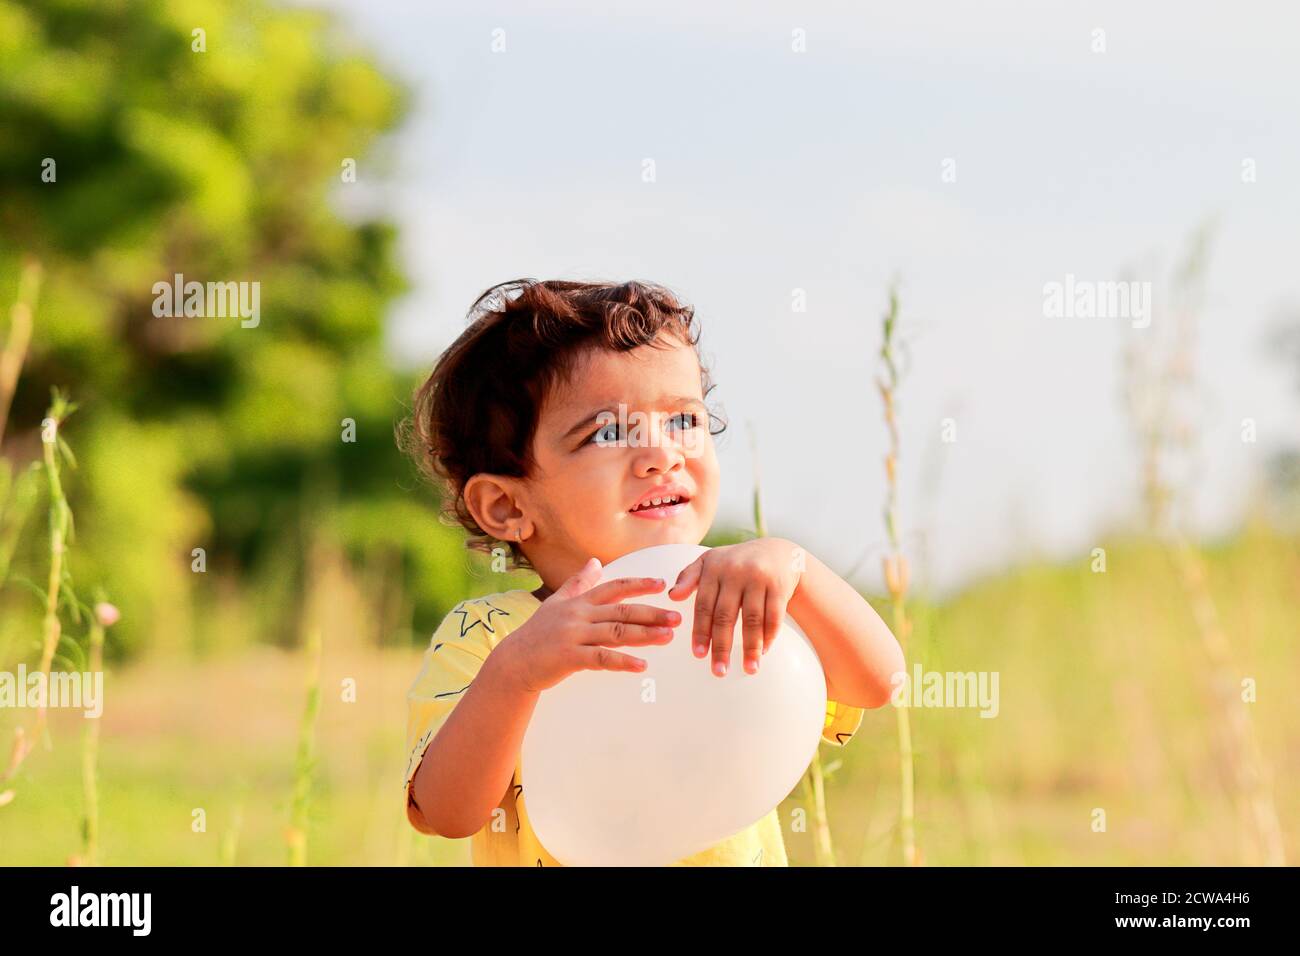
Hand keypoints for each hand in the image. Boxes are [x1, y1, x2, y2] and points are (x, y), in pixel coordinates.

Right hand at [494, 558, 680, 693]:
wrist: (515, 662)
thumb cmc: (538, 633)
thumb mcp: (556, 603)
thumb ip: (578, 582)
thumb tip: (595, 562)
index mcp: (579, 601)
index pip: (614, 587)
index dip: (639, 584)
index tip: (662, 584)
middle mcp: (578, 614)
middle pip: (622, 610)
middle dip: (652, 613)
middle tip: (677, 617)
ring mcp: (574, 635)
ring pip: (616, 632)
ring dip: (645, 635)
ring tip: (668, 637)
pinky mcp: (569, 657)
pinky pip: (601, 658)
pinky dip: (623, 661)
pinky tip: (642, 665)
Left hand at [667, 538, 803, 676]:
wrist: (778, 552)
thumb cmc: (736, 562)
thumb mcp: (710, 562)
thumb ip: (689, 577)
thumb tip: (671, 596)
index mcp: (714, 567)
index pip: (703, 604)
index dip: (700, 631)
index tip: (699, 655)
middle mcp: (735, 571)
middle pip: (725, 615)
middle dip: (721, 646)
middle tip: (719, 671)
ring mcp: (758, 578)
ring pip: (752, 619)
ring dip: (750, 647)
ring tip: (749, 669)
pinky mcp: (779, 586)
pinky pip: (773, 616)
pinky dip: (769, 636)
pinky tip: (763, 651)